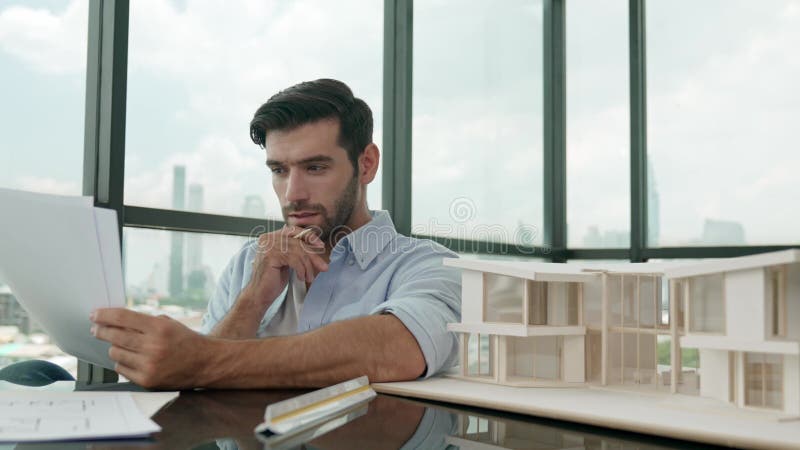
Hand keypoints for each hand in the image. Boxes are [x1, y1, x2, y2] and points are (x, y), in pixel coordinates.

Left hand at [90, 308, 212, 388]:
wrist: (205, 363)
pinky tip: (132, 358)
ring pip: (115, 353)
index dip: (105, 315)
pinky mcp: (147, 380)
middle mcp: (153, 346)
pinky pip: (121, 368)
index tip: (94, 315)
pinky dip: (123, 362)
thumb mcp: (168, 324)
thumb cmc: (185, 341)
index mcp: (159, 328)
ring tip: (123, 346)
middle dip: (101, 331)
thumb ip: (144, 322)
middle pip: (114, 336)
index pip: (123, 318)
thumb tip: (114, 321)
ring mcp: (149, 365)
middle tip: (96, 329)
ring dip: (115, 348)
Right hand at [243, 226, 328, 305]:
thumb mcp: (288, 260)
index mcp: (271, 236)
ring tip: (309, 277)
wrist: (260, 294)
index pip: (294, 230)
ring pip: (298, 251)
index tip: (321, 247)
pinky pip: (294, 260)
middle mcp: (268, 238)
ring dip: (307, 266)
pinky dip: (301, 269)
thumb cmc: (273, 279)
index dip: (309, 237)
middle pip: (298, 242)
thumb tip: (319, 246)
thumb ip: (297, 250)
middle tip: (323, 267)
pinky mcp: (270, 256)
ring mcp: (268, 246)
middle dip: (313, 256)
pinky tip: (301, 278)